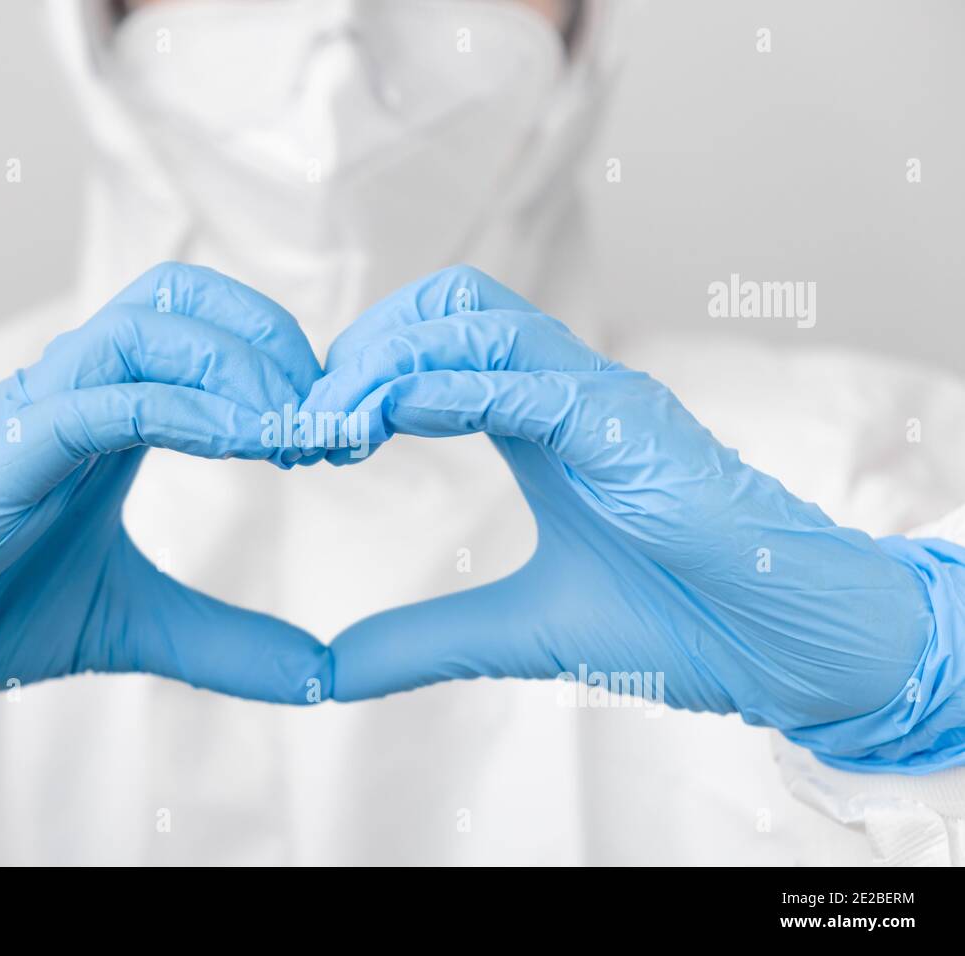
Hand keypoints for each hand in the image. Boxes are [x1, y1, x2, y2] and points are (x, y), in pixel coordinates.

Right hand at [0, 263, 331, 775]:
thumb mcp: (137, 623)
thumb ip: (228, 641)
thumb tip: (321, 676)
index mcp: (105, 411)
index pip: (199, 328)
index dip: (278, 361)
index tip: (334, 431)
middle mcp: (73, 389)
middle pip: (182, 299)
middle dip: (273, 344)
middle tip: (330, 421)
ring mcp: (37, 408)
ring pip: (146, 328)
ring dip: (241, 368)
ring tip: (299, 431)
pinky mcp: (8, 447)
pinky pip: (105, 400)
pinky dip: (187, 411)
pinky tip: (249, 445)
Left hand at [304, 266, 964, 771]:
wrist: (784, 648)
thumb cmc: (678, 620)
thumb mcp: (517, 631)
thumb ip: (423, 638)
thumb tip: (330, 667)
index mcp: (538, 422)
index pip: (434, 345)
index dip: (360, 376)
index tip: (305, 439)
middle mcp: (565, 392)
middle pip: (444, 305)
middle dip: (361, 349)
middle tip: (307, 425)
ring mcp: (601, 401)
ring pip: (477, 320)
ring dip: (386, 360)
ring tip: (330, 426)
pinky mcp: (633, 431)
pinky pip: (529, 382)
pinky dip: (448, 388)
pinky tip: (388, 419)